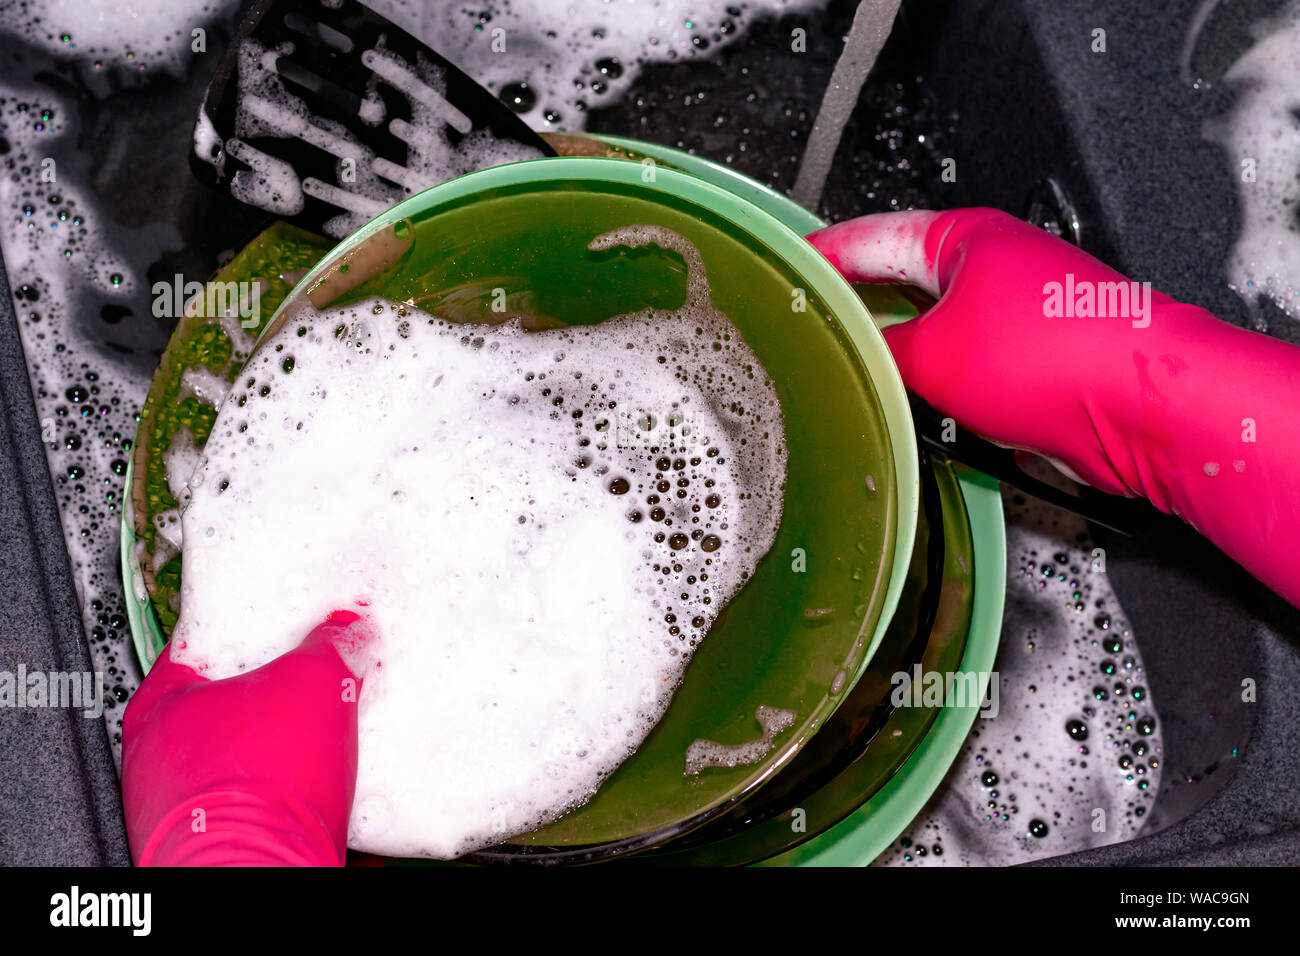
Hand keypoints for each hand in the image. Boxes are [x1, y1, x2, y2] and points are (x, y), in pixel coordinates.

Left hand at [121, 611, 375, 865]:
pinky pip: (259, 802)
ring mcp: (181, 808)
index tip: (285, 634)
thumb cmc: (260, 792)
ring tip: (323, 744)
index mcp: (160, 707)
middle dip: (277, 697)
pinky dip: (289, 794)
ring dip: (284, 751)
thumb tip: (346, 633)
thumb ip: (331, 645)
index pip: (203, 648)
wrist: (263, 871)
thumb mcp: (318, 681)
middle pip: (228, 706)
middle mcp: (158, 761)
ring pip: (243, 759)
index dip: (252, 635)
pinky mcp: (213, 845)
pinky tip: (320, 788)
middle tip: (313, 688)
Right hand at [808, 208, 1299, 606]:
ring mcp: (1010, 318)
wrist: (1147, 411)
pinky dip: (934, 395)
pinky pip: (959, 377)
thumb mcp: (935, 354)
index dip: (818, 256)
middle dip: (853, 317)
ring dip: (897, 364)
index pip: (867, 238)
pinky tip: (910, 417)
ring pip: (927, 339)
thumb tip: (847, 360)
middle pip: (896, 290)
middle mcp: (988, 269)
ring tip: (850, 383)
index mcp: (962, 238)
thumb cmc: (1061, 356)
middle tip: (802, 337)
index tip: (778, 268)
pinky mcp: (1028, 367)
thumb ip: (878, 353)